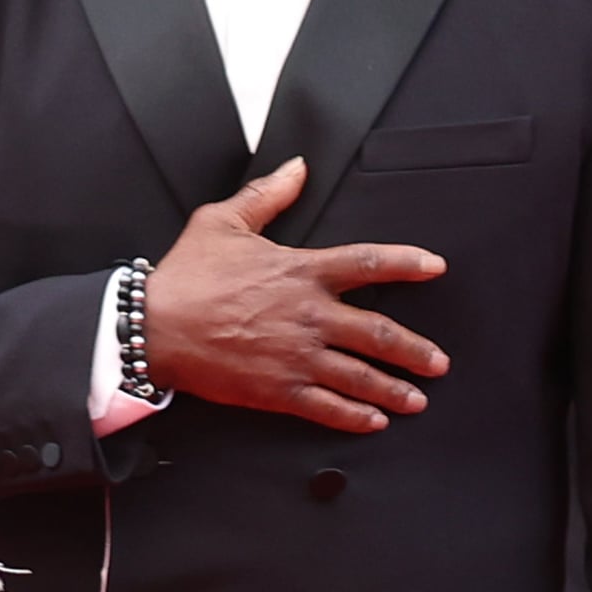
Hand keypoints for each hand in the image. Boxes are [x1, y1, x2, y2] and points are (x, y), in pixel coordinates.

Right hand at [141, 157, 450, 432]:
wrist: (153, 327)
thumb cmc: (184, 276)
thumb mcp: (223, 221)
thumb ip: (266, 195)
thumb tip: (296, 169)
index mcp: (301, 271)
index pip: (369, 263)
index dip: (408, 264)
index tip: (435, 268)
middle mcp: (308, 315)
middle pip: (380, 332)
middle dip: (415, 350)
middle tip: (437, 361)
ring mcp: (296, 356)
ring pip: (361, 375)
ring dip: (396, 389)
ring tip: (417, 399)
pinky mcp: (278, 390)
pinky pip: (328, 407)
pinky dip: (355, 416)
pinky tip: (374, 423)